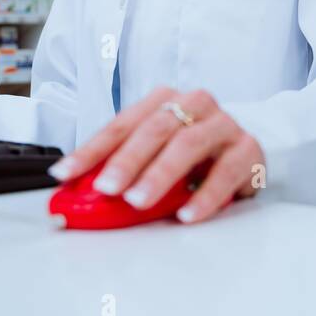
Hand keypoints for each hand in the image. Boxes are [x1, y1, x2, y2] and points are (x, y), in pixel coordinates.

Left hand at [51, 86, 265, 223]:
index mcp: (164, 101)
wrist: (250, 145)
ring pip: (188, 144)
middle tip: (106, 188)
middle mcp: (194, 105)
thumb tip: (77, 191)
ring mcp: (223, 126)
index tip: (65, 174)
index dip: (91, 150)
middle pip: (155, 129)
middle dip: (126, 160)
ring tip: (138, 200)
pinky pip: (225, 172)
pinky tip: (186, 214)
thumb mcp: (157, 151)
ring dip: (159, 174)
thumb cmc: (194, 150)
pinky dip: (203, 196)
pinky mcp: (248, 150)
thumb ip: (124, 165)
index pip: (121, 124)